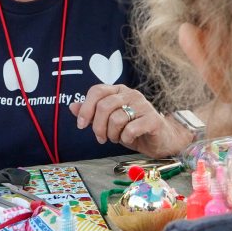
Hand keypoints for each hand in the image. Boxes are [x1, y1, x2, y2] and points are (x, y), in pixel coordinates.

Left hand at [70, 84, 186, 157]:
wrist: (159, 140)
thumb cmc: (132, 129)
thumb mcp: (108, 122)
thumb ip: (92, 113)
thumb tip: (72, 106)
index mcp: (119, 91)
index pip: (97, 91)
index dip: (85, 108)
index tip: (81, 125)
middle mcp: (131, 94)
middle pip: (104, 106)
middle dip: (97, 126)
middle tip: (101, 138)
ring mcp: (144, 105)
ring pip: (116, 118)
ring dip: (112, 134)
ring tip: (116, 138)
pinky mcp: (153, 119)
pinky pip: (131, 129)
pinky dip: (125, 138)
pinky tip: (128, 139)